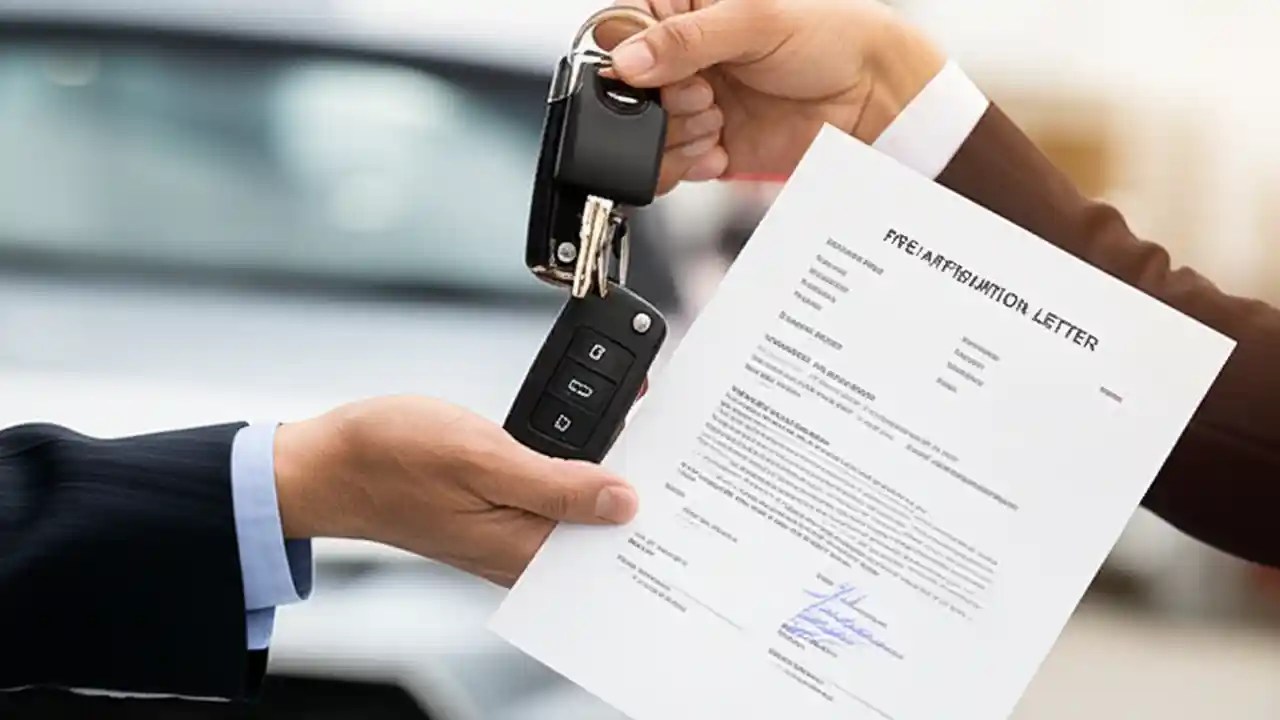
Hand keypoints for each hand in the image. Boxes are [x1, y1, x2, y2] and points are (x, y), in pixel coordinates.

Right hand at [271, 396, 638, 586]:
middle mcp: (521, 550)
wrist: (327, 463)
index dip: (651, 495)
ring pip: (577, 499)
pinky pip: (550, 491)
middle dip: (635, 472)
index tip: (682, 454)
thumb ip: (558, 485)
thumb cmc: (390, 458)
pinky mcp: (496, 509)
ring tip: (637, 415)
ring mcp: (508, 531)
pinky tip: (590, 434)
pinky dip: (570, 462)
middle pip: (600, 517)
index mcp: (526, 550)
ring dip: (603, 461)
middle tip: (666, 419)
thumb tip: (624, 502)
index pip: (611, 535)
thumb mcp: (484, 459)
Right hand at [598, 0, 945, 193]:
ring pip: (646, 132)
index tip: (655, 69)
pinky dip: (688, 163)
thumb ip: (686, 40)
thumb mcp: (754, 22)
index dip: (631, 55)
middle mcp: (685, 59)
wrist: (873, 98)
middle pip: (630, 90)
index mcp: (688, 11)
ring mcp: (695, 104)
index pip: (624, 28)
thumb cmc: (831, 37)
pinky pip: (671, 166)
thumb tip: (628, 61)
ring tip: (717, 118)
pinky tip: (718, 147)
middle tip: (703, 92)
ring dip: (678, 133)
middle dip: (663, 100)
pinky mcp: (707, 145)